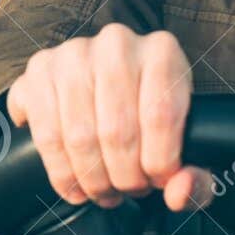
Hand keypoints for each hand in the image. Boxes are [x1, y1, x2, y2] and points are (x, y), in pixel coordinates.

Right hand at [5, 24, 213, 211]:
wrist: (107, 89)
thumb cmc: (152, 119)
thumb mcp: (184, 147)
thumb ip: (195, 178)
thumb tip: (179, 191)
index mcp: (161, 51)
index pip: (160, 115)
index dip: (160, 163)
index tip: (158, 181)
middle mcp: (116, 43)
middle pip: (118, 130)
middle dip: (124, 177)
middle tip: (129, 190)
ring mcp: (72, 53)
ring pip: (80, 137)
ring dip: (93, 179)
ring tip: (104, 191)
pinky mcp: (39, 71)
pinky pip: (47, 135)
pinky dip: (61, 173)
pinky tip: (75, 185)